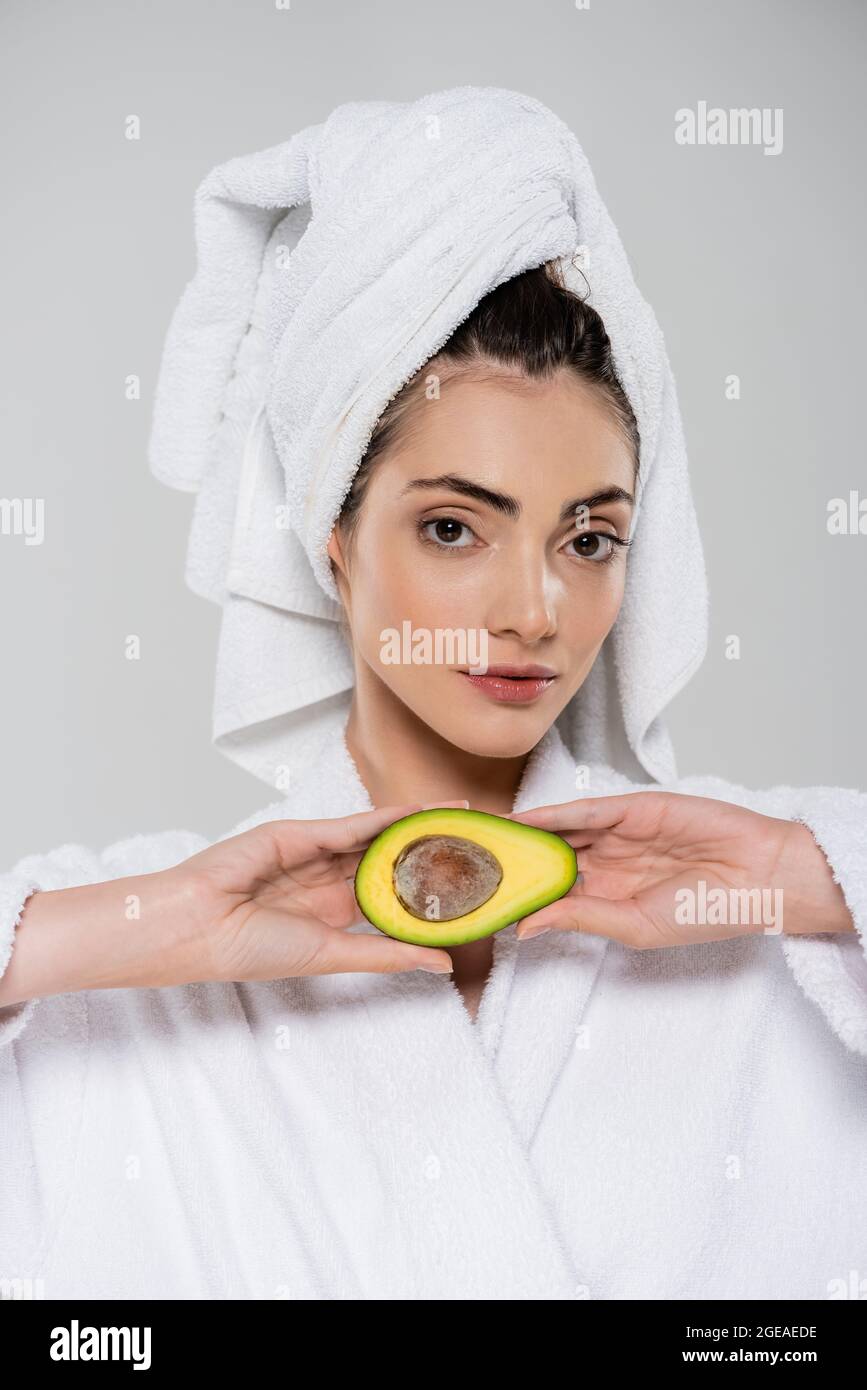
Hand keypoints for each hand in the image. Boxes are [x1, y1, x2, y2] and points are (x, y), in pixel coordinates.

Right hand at [166, 802, 458, 980]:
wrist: (197, 926)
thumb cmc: (248, 949)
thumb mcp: (331, 955)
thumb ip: (386, 954)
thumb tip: (442, 966)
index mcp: (335, 914)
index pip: (393, 896)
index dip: (430, 889)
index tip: (473, 885)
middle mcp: (329, 881)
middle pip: (391, 860)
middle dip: (432, 850)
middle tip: (478, 839)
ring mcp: (315, 854)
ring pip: (376, 836)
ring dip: (417, 826)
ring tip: (461, 816)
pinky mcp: (300, 832)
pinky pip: (351, 823)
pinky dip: (385, 816)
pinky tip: (419, 811)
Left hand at [507, 792, 853, 947]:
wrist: (757, 878)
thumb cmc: (705, 912)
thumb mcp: (633, 926)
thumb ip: (578, 919)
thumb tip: (524, 929)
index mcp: (606, 895)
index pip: (549, 893)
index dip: (515, 894)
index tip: (475, 901)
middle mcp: (606, 862)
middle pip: (545, 857)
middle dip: (509, 859)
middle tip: (464, 863)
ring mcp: (617, 832)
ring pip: (558, 831)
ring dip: (523, 834)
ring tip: (482, 837)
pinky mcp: (632, 807)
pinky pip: (585, 810)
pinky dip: (553, 814)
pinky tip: (523, 820)